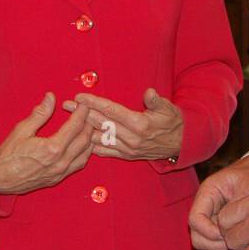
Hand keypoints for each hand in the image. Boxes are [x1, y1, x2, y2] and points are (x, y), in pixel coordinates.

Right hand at [0, 93, 93, 194]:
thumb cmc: (7, 155)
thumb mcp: (21, 130)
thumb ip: (39, 113)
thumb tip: (50, 97)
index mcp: (52, 148)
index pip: (75, 127)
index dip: (81, 113)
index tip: (83, 105)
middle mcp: (60, 162)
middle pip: (84, 140)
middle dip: (89, 125)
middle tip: (89, 113)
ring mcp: (60, 172)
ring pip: (85, 155)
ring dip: (90, 140)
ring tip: (88, 128)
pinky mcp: (58, 178)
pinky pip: (78, 165)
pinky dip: (84, 154)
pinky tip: (82, 146)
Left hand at [60, 88, 182, 160]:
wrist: (181, 144)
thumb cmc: (173, 122)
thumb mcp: (169, 108)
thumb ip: (156, 101)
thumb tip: (149, 93)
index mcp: (140, 124)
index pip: (111, 111)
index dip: (94, 103)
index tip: (80, 96)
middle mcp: (131, 138)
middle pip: (101, 123)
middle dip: (82, 113)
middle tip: (67, 105)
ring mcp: (128, 149)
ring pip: (100, 138)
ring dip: (83, 129)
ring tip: (69, 121)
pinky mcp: (127, 155)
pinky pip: (106, 152)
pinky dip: (92, 146)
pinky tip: (81, 141)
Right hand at [188, 154, 248, 249]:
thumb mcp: (248, 186)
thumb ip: (237, 206)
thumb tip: (227, 229)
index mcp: (207, 193)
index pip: (195, 219)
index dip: (208, 232)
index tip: (226, 235)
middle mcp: (206, 209)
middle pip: (196, 236)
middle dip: (214, 244)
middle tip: (235, 244)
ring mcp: (211, 220)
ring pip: (205, 245)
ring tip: (241, 246)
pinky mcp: (220, 229)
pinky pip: (216, 248)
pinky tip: (242, 247)